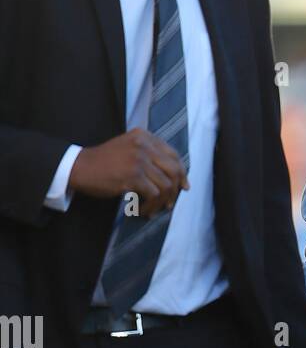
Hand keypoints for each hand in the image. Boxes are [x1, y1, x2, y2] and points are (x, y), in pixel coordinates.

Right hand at [69, 128, 189, 218]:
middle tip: (170, 203)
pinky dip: (150, 207)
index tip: (183, 187)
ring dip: (161, 202)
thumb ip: (149, 155)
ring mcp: (139, 160)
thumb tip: (175, 177)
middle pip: (174, 170)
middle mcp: (144, 145)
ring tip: (153, 210)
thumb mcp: (129, 148)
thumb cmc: (105, 162)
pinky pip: (153, 195)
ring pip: (166, 186)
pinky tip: (142, 211)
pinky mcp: (133, 176)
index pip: (173, 154)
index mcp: (144, 136)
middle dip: (175, 190)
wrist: (80, 167)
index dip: (182, 173)